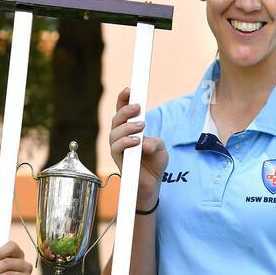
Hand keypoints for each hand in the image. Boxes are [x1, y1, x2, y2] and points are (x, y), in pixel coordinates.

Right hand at [109, 86, 167, 207]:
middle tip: (138, 108)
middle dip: (125, 111)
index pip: (123, 111)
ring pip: (114, 133)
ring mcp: (117, 148)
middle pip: (116, 119)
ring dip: (127, 127)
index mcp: (130, 129)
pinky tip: (136, 141)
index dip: (123, 99)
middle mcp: (120, 137)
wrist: (152, 185)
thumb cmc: (154, 163)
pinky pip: (116, 148)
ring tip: (141, 127)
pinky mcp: (118, 160)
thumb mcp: (161, 149)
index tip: (129, 90)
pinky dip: (125, 142)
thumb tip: (145, 144)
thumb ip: (155, 142)